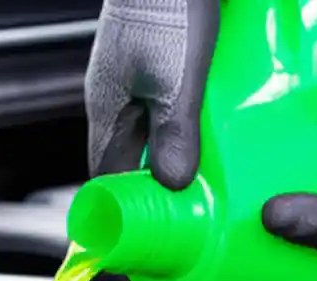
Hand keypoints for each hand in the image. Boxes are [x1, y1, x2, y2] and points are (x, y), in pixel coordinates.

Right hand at [85, 0, 218, 189]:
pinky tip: (211, 123)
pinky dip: (185, 121)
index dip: (124, 203)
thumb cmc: (168, 11)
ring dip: (174, 149)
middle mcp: (115, 95)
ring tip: (207, 168)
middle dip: (155, 179)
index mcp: (107, 108)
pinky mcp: (154, 60)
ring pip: (149, 129)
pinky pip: (165, 104)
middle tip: (189, 202)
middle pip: (129, 154)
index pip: (105, 174)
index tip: (151, 224)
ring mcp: (133, 76)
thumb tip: (173, 185)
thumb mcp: (176, 84)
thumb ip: (173, 135)